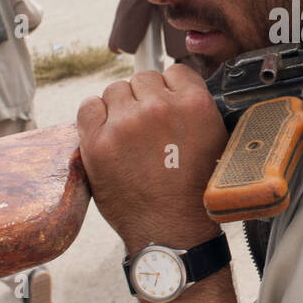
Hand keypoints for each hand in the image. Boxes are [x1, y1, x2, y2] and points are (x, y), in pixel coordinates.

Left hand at [76, 65, 226, 251]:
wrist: (171, 231)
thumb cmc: (193, 190)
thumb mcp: (213, 140)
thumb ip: (196, 108)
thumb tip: (177, 87)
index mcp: (194, 105)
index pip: (175, 71)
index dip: (170, 90)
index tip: (167, 107)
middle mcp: (159, 108)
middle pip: (142, 79)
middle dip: (144, 99)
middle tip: (147, 129)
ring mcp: (125, 124)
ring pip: (115, 90)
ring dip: (119, 108)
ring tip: (128, 136)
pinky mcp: (97, 142)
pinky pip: (88, 106)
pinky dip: (95, 116)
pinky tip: (107, 134)